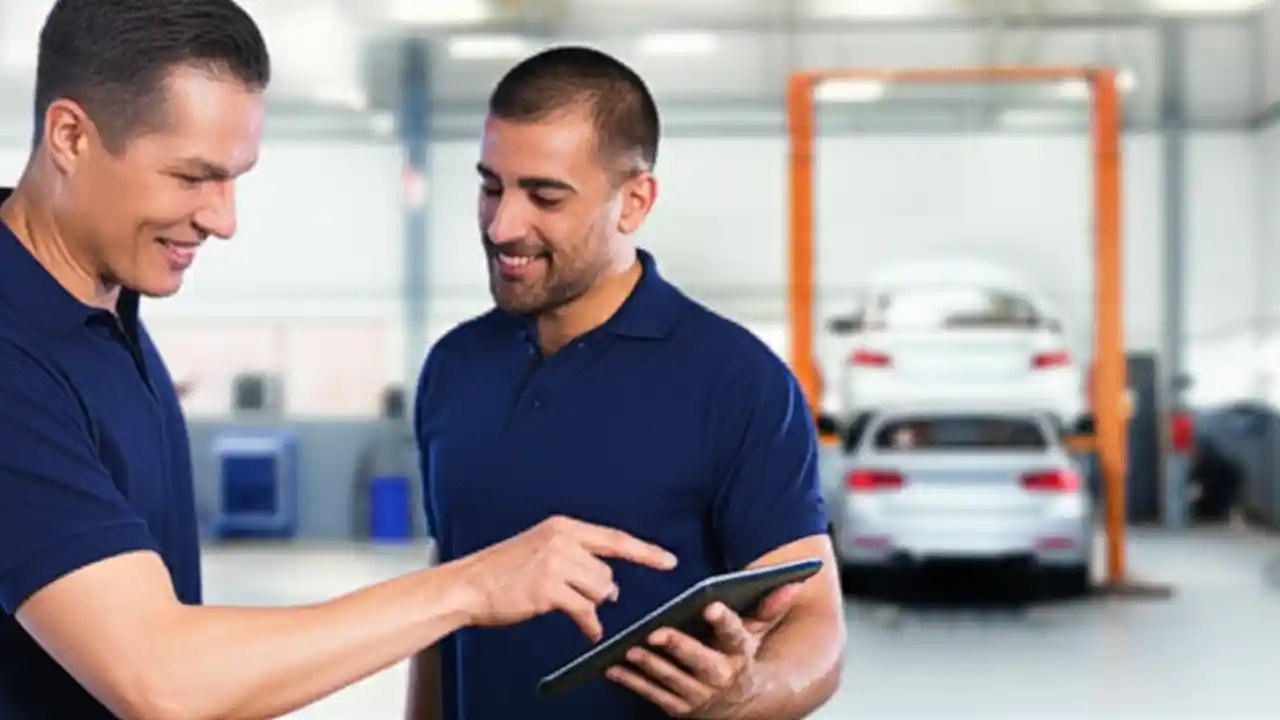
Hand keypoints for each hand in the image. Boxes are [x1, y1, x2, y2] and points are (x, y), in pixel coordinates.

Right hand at [448, 515, 677, 641]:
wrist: (469, 585)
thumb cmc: (503, 571)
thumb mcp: (542, 550)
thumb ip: (577, 560)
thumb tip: (611, 586)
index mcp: (563, 526)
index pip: (614, 538)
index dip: (645, 551)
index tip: (669, 561)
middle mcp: (562, 540)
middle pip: (607, 570)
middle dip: (598, 589)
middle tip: (576, 595)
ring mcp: (555, 563)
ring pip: (599, 589)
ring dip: (589, 603)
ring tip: (565, 603)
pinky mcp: (548, 589)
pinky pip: (585, 611)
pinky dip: (589, 624)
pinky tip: (588, 631)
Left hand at [606, 583, 802, 717]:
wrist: (742, 703)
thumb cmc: (742, 655)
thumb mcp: (758, 631)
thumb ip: (770, 606)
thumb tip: (796, 581)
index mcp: (740, 653)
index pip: (734, 634)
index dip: (723, 621)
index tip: (711, 605)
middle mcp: (721, 677)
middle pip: (698, 661)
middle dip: (678, 647)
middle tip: (656, 631)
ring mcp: (699, 696)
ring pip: (671, 678)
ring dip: (649, 665)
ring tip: (629, 648)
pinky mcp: (679, 708)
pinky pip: (653, 694)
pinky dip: (633, 682)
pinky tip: (613, 667)